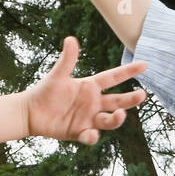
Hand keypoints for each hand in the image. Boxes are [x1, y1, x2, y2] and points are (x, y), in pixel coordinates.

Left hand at [25, 36, 146, 144]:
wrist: (30, 112)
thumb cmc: (45, 91)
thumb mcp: (57, 76)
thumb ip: (67, 60)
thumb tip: (71, 39)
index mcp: (90, 87)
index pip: (113, 78)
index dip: (128, 71)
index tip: (144, 65)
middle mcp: (93, 103)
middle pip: (117, 101)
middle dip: (130, 99)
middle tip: (142, 95)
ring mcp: (88, 119)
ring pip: (108, 120)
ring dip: (116, 119)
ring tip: (120, 114)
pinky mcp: (79, 132)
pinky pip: (90, 136)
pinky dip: (92, 136)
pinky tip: (90, 133)